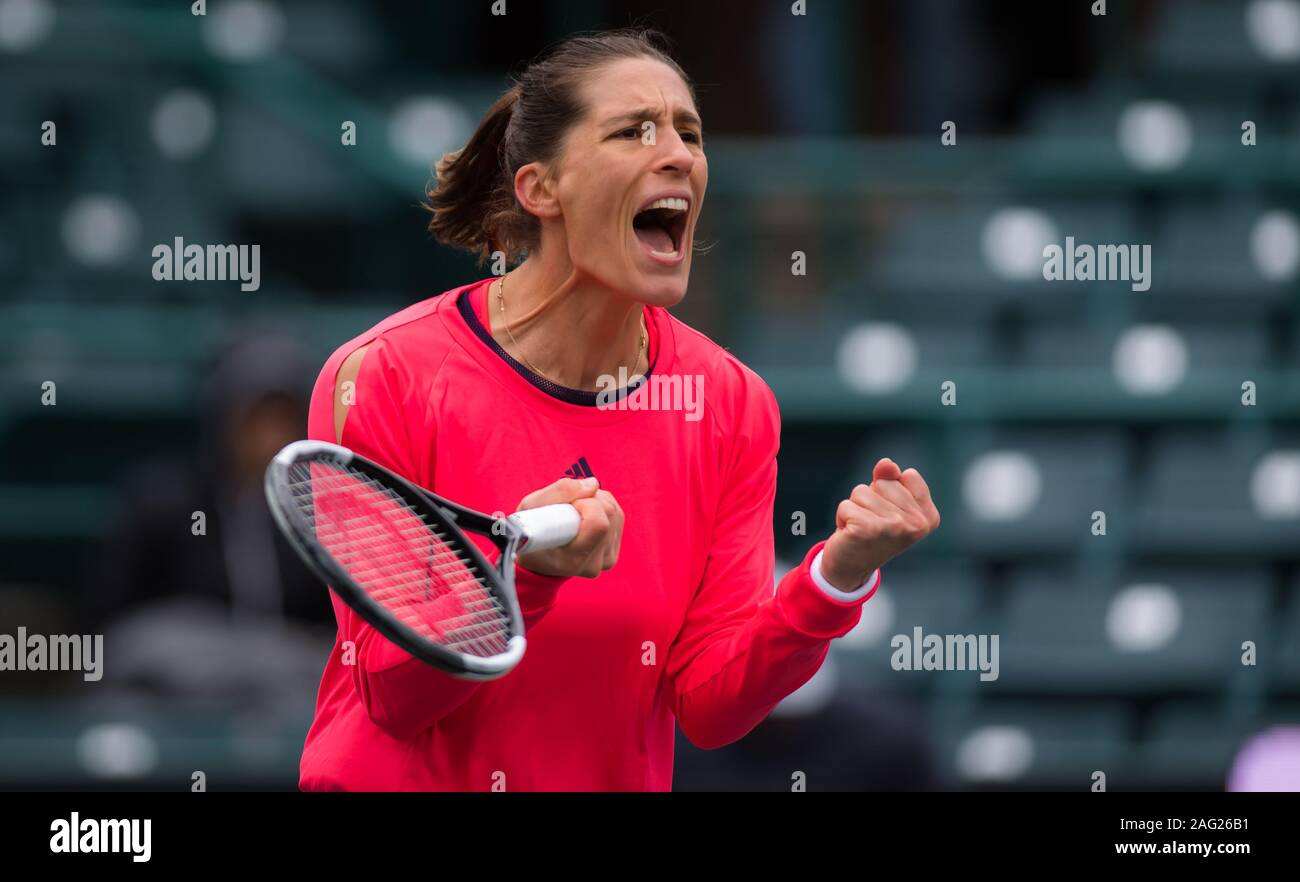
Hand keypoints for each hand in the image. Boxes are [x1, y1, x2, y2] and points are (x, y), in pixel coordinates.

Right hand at [515, 476, 622, 578]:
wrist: (535, 556)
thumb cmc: (529, 529)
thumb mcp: (530, 506)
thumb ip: (560, 491)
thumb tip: (594, 484)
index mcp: (570, 559)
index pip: (598, 524)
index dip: (585, 503)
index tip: (568, 505)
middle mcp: (591, 564)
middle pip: (609, 513)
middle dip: (589, 498)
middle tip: (568, 506)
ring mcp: (605, 561)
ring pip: (615, 513)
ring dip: (596, 501)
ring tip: (574, 511)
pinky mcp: (612, 554)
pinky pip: (617, 518)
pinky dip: (602, 508)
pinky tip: (584, 515)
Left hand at [820, 458, 939, 591]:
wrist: (852, 568)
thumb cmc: (872, 531)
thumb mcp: (887, 503)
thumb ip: (890, 479)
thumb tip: (886, 463)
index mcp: (928, 517)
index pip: (908, 475)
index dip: (891, 490)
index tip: (890, 514)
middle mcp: (916, 524)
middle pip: (883, 482)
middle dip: (871, 498)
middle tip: (873, 523)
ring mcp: (893, 527)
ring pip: (862, 492)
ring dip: (856, 508)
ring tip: (861, 528)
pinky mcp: (867, 529)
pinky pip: (846, 504)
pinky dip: (842, 516)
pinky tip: (850, 534)